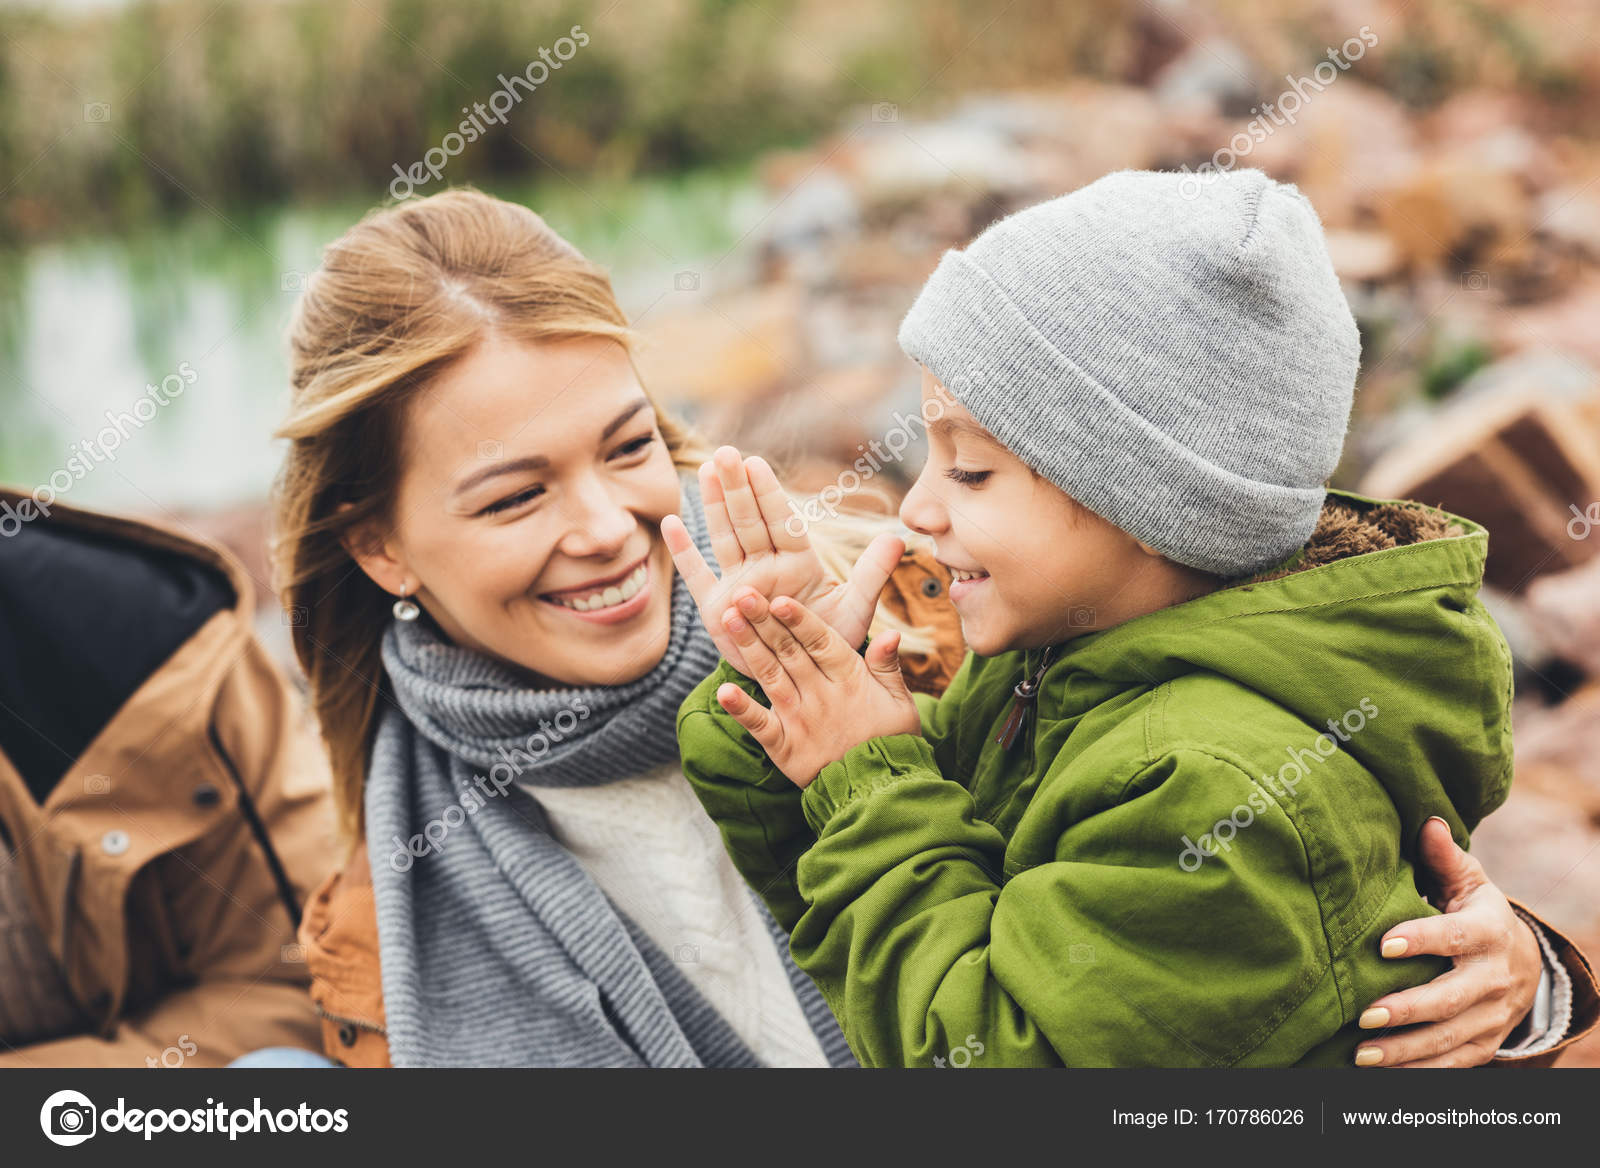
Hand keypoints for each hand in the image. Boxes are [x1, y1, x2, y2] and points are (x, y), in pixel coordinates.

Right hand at [661, 446, 903, 677]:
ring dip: (714, 505)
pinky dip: (685, 552)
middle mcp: (765, 566)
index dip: (768, 494)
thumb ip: (872, 574)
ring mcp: (739, 583)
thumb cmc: (829, 641)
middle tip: (726, 454)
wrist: (803, 678)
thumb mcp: (855, 610)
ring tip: (706, 470)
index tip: (756, 463)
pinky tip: (671, 523)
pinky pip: (697, 575)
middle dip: (737, 487)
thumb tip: (899, 538)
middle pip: (749, 520)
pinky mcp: (716, 607)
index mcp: (797, 563)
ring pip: (724, 537)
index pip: (781, 521)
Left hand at [714, 589, 921, 787]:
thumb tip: (889, 634)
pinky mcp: (783, 746)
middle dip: (764, 621)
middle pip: (789, 652)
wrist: (877, 791)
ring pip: (770, 676)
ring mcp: (799, 720)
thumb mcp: (900, 703)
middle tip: (742, 594)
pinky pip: (758, 725)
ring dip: (749, 648)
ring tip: (728, 620)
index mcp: (850, 680)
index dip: (799, 620)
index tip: (779, 599)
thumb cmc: (891, 741)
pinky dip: (740, 708)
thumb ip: (888, 666)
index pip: (821, 642)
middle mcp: (821, 695)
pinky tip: (723, 690)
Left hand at [1353, 818, 1541, 1066]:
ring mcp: (1492, 1016)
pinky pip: (1453, 1064)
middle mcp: (1494, 977)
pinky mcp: (1485, 1043)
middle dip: (1409, 1009)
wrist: (1524, 962)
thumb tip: (1427, 821)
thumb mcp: (1468, 881)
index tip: (1382, 945)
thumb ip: (1443, 857)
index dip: (1421, 939)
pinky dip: (1419, 1071)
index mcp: (1488, 931)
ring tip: (1362, 1054)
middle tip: (1365, 1016)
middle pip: (1451, 998)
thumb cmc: (1476, 912)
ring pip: (1450, 1038)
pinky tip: (1382, 1072)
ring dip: (1406, 1050)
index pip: (1454, 936)